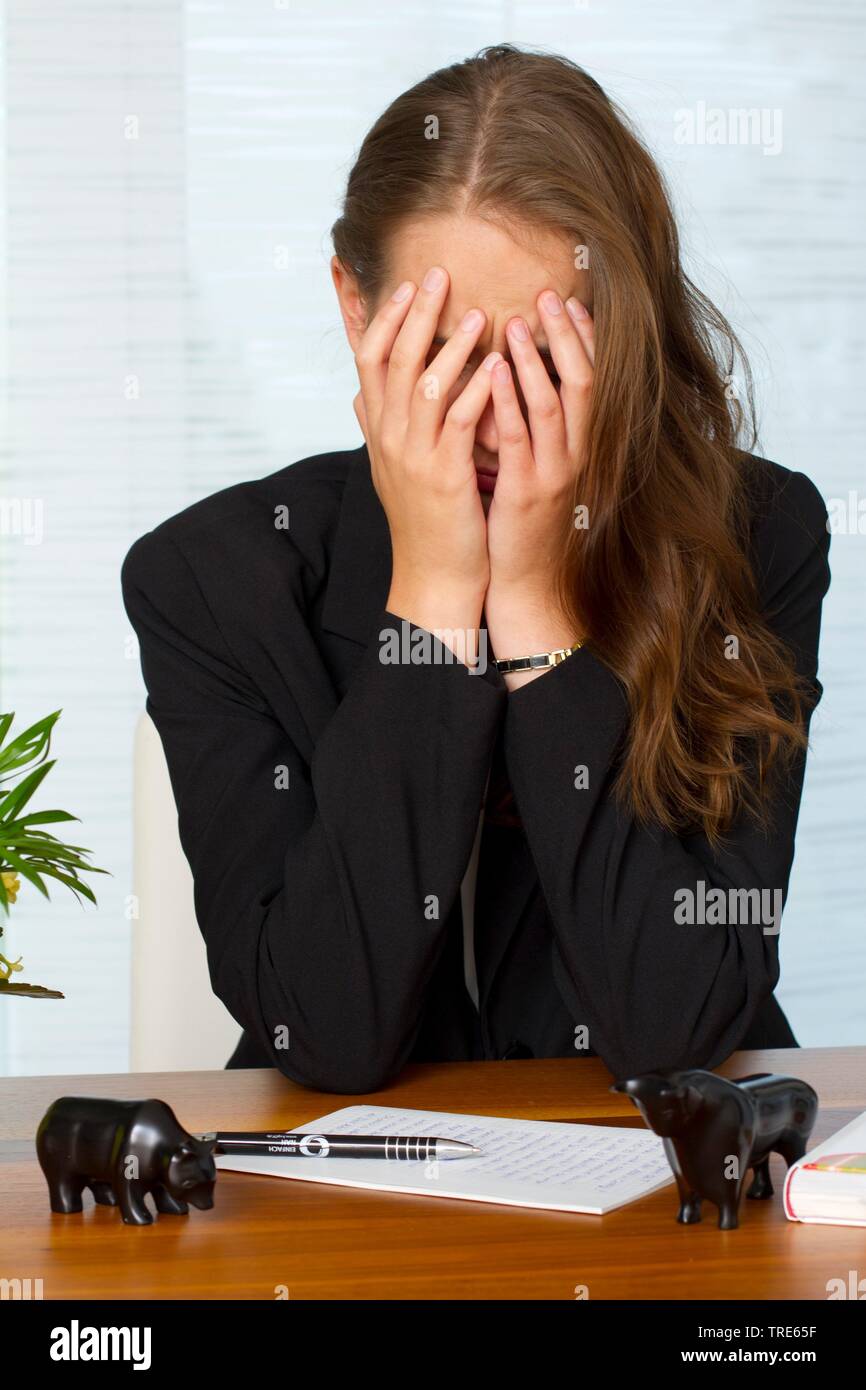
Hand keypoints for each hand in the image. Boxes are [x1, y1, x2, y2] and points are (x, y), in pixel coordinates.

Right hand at [354, 267, 498, 651]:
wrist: (433, 576)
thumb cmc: (423, 520)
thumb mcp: (392, 469)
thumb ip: (377, 428)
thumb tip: (358, 399)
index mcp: (379, 431)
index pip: (370, 360)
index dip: (384, 319)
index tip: (404, 285)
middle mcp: (389, 438)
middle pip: (395, 361)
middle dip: (416, 315)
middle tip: (438, 274)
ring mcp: (414, 457)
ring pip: (426, 387)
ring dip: (452, 346)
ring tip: (479, 312)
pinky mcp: (445, 477)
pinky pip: (459, 423)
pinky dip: (477, 391)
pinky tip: (497, 366)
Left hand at [484, 291, 594, 687]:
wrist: (526, 584)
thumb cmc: (522, 524)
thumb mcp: (533, 468)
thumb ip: (531, 427)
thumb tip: (515, 380)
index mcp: (579, 446)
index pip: (589, 380)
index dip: (581, 338)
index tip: (564, 300)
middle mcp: (577, 455)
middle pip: (584, 381)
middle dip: (567, 336)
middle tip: (547, 293)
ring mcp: (556, 473)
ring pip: (555, 404)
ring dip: (537, 360)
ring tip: (518, 321)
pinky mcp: (528, 493)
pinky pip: (520, 438)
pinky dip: (508, 400)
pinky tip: (493, 369)